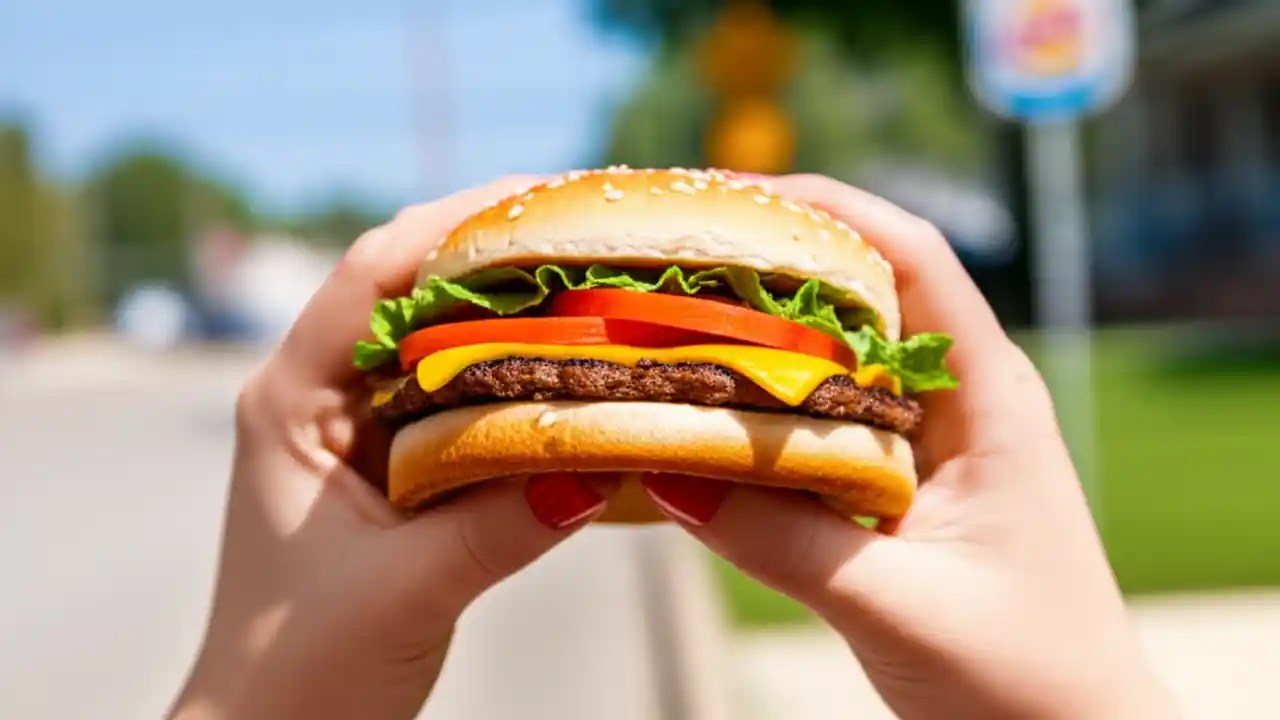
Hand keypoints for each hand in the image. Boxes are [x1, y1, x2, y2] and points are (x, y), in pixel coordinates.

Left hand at [170, 177, 609, 719]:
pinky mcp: (399, 466)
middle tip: (593, 230)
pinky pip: (467, 397)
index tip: (544, 200)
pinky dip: (522, 377)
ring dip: (517, 313)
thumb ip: (500, 527)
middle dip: (500, 254)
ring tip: (600, 282)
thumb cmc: (302, 672)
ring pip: (446, 341)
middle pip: (413, 288)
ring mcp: (361, 429)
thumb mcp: (404, 593)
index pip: (371, 274)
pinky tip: (579, 370)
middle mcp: (322, 397)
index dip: (455, 227)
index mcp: (290, 402)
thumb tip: (604, 464)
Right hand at [642, 175, 1175, 718]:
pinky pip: (821, 426)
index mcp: (990, 397)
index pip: (911, 256)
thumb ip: (784, 542)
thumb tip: (668, 471)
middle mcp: (959, 402)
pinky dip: (763, 410)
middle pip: (862, 293)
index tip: (732, 195)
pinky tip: (705, 416)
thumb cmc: (1025, 680)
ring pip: (835, 361)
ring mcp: (928, 446)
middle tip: (673, 257)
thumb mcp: (900, 606)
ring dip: (761, 338)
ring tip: (670, 321)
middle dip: (772, 263)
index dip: (826, 208)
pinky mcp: (897, 491)